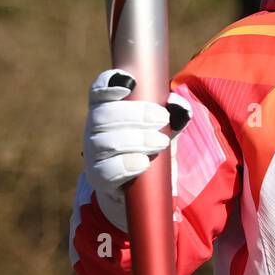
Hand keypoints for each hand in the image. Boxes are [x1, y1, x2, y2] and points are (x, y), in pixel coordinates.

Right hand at [82, 68, 190, 227]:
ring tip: (161, 142)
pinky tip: (143, 163)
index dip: (108, 84)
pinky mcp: (100, 180)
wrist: (143, 191)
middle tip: (163, 118)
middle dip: (135, 113)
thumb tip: (179, 106)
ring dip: (136, 139)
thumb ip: (173, 116)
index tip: (130, 83)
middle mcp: (95, 132)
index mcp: (107, 112)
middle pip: (103, 115)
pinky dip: (126, 164)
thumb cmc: (151, 152)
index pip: (98, 93)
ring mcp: (95, 156)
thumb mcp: (165, 131)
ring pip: (105, 142)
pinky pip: (106, 171)